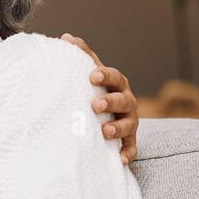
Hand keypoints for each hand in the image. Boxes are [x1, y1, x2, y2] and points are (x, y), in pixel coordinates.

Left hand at [61, 33, 138, 165]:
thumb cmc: (93, 89)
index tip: (92, 76)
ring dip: (118, 127)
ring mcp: (129, 122)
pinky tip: (120, 160)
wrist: (106, 114)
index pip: (114, 76)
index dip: (105, 75)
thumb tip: (66, 37)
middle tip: (95, 105)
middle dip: (111, 102)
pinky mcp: (128, 141)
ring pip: (129, 124)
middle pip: (124, 100)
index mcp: (116, 84)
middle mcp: (126, 102)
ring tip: (104, 131)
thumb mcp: (87, 72)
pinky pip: (132, 148)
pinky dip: (128, 154)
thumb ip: (79, 55)